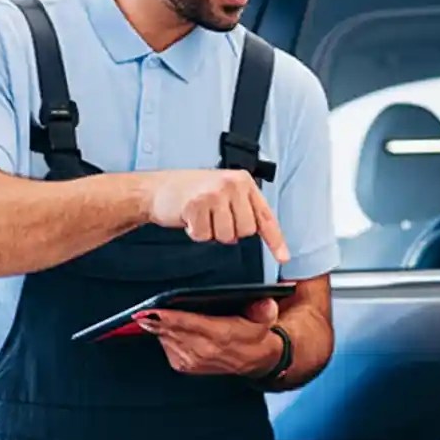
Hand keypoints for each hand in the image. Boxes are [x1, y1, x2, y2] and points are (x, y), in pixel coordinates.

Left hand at [136, 298, 282, 376]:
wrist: (256, 360)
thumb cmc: (255, 333)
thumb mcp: (265, 317)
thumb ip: (264, 308)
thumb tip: (266, 301)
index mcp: (221, 335)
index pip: (189, 323)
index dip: (169, 317)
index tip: (152, 310)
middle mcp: (205, 350)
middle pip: (173, 333)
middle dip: (155, 323)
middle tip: (139, 313)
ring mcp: (195, 360)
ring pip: (168, 341)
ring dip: (156, 330)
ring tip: (145, 319)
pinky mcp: (188, 367)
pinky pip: (169, 350)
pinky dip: (163, 340)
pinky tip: (161, 331)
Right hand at [144, 170, 289, 263]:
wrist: (155, 188)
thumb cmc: (190, 192)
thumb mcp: (223, 192)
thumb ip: (242, 207)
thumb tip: (258, 231)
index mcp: (243, 181)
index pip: (265, 216)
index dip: (275, 240)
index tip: (284, 258)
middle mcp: (232, 184)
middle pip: (246, 230)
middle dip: (230, 232)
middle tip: (214, 219)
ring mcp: (214, 193)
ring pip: (227, 236)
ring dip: (212, 233)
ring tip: (201, 217)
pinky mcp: (197, 204)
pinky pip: (205, 236)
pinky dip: (196, 233)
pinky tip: (190, 218)